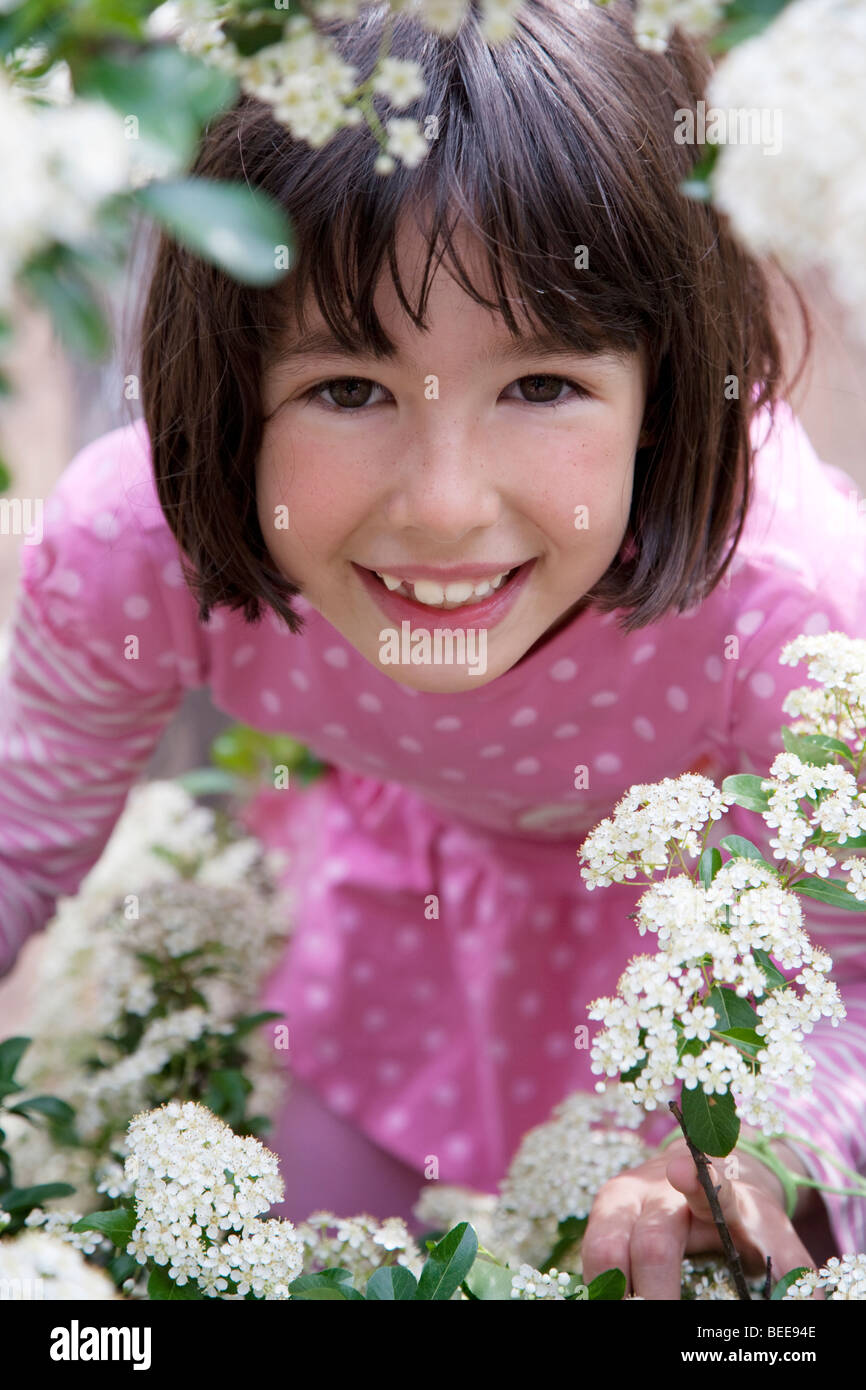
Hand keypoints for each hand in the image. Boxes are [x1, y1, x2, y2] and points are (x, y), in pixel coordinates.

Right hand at [580, 1137, 818, 1299]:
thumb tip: (806, 1306)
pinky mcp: (604, 1209)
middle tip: (666, 1317)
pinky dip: (603, 1288)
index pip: (708, 1186)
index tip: (684, 1170)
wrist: (698, 1169)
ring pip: (607, 1248)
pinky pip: (592, 1256)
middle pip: (654, 1245)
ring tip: (631, 1310)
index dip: (696, 1180)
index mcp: (715, 1190)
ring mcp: (628, 1195)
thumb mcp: (774, 1239)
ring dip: (619, 1292)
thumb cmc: (740, 1218)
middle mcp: (664, 1187)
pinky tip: (616, 1300)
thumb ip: (792, 1274)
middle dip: (658, 1295)